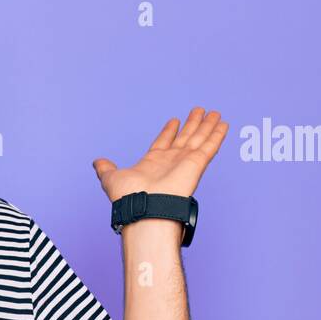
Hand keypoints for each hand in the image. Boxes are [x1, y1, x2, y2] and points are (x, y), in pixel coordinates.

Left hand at [93, 107, 228, 201]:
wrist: (143, 208)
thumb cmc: (128, 198)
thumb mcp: (111, 178)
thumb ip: (106, 168)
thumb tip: (97, 162)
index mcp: (152, 163)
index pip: (164, 142)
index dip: (169, 131)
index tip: (175, 120)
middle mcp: (170, 162)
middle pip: (184, 137)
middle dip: (192, 124)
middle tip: (200, 110)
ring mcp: (184, 162)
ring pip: (199, 139)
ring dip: (207, 126)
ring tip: (215, 112)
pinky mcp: (196, 164)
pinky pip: (209, 146)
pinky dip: (217, 135)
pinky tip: (223, 124)